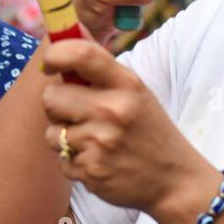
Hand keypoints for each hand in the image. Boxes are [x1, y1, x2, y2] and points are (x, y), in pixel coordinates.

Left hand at [40, 38, 214, 217]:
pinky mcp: (91, 170)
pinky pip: (61, 160)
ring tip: (94, 142)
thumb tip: (64, 44)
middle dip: (58, 105)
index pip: (81, 54)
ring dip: (65, 139)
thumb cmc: (150, 131)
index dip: (56, 54)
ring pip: (51, 133)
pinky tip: (99, 161)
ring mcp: (100, 142)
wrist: (174, 180)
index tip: (50, 63)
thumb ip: (102, 72)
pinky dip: (75, 162)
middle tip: (78, 113)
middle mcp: (113, 110)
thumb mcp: (137, 94)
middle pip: (51, 97)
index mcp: (127, 85)